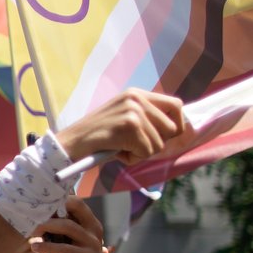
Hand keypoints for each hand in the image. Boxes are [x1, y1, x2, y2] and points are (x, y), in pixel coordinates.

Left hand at [29, 197, 109, 252]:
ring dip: (45, 226)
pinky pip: (67, 249)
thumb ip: (54, 232)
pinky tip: (35, 248)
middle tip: (31, 211)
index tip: (35, 200)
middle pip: (76, 207)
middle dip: (52, 206)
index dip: (56, 198)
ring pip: (68, 227)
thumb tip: (33, 215)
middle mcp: (94, 231)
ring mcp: (94, 245)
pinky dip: (48, 247)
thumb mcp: (62, 246)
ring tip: (29, 231)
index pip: (76, 202)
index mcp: (89, 224)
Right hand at [55, 88, 183, 162]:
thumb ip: (148, 119)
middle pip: (173, 128)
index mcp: (136, 94)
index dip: (178, 123)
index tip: (169, 137)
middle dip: (157, 142)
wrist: (70, 143)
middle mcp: (136, 98)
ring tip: (120, 147)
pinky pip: (147, 152)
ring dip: (141, 153)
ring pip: (160, 144)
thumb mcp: (124, 119)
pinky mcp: (129, 126)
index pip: (176, 105)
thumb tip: (181, 131)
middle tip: (134, 144)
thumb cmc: (98, 137)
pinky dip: (132, 158)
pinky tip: (116, 151)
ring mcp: (133, 111)